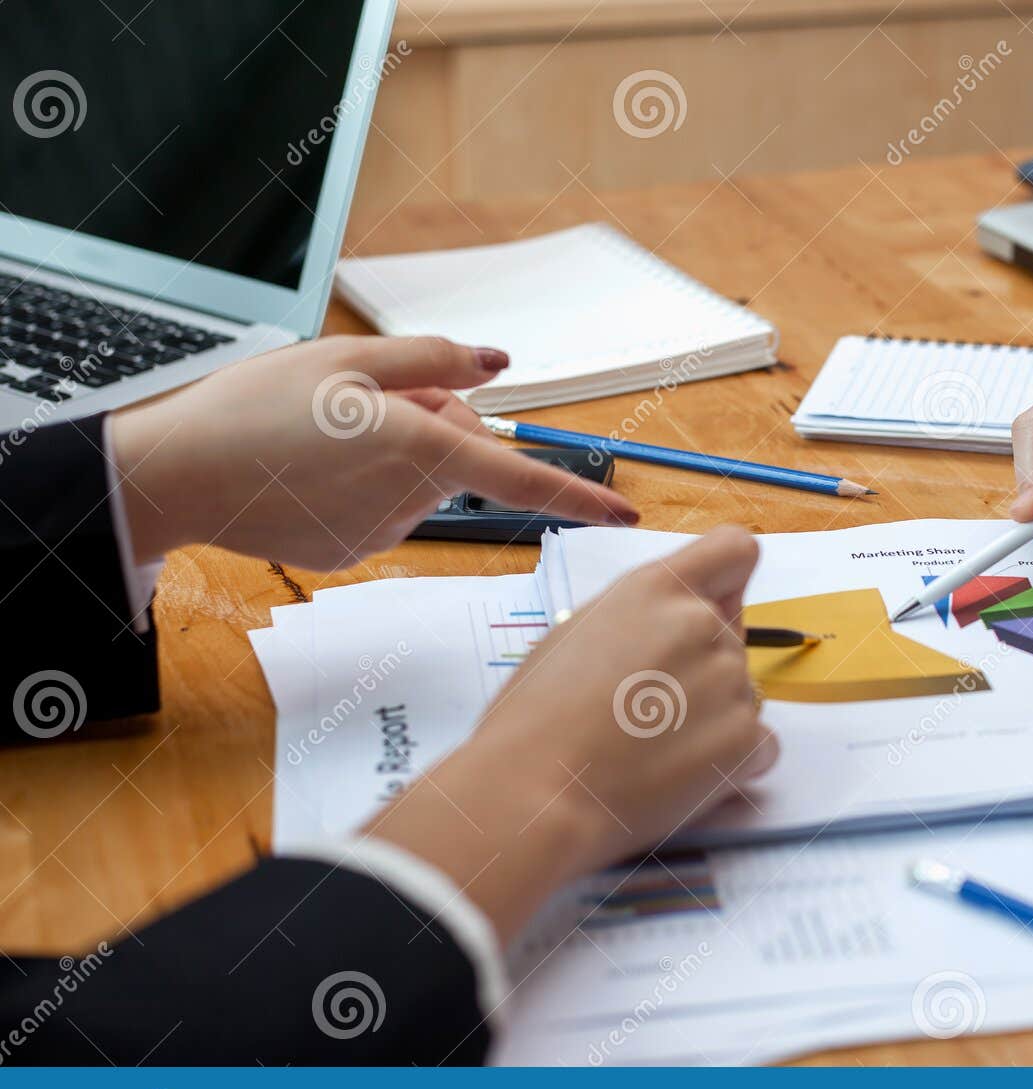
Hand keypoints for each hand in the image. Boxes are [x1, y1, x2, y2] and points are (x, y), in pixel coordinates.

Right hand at [109, 336, 637, 569]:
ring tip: (324, 433)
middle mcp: (409, 499)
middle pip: (461, 451)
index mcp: (416, 448)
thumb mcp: (343, 359)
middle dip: (435, 420)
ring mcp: (382, 533)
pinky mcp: (355, 553)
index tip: (626, 514)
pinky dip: (367, 483)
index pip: (517, 474)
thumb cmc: (250, 410)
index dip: (577, 494)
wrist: (173, 477)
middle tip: (365, 397)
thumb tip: (496, 364)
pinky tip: (313, 469)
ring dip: (399, 450)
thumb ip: (431, 361)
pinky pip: (388, 507)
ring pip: (423, 479)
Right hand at [367, 526, 779, 940]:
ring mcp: (730, 681)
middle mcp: (702, 624)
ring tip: (649, 750)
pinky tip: (678, 776)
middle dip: (702, 671)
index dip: (727, 581)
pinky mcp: (747, 739)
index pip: (735, 550)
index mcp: (658, 588)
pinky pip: (760, 747)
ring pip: (743, 697)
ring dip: (713, 721)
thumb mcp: (580, 632)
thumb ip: (643, 616)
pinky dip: (732, 765)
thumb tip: (680, 622)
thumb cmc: (536, 718)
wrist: (533, 791)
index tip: (712, 607)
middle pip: (731, 639)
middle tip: (644, 712)